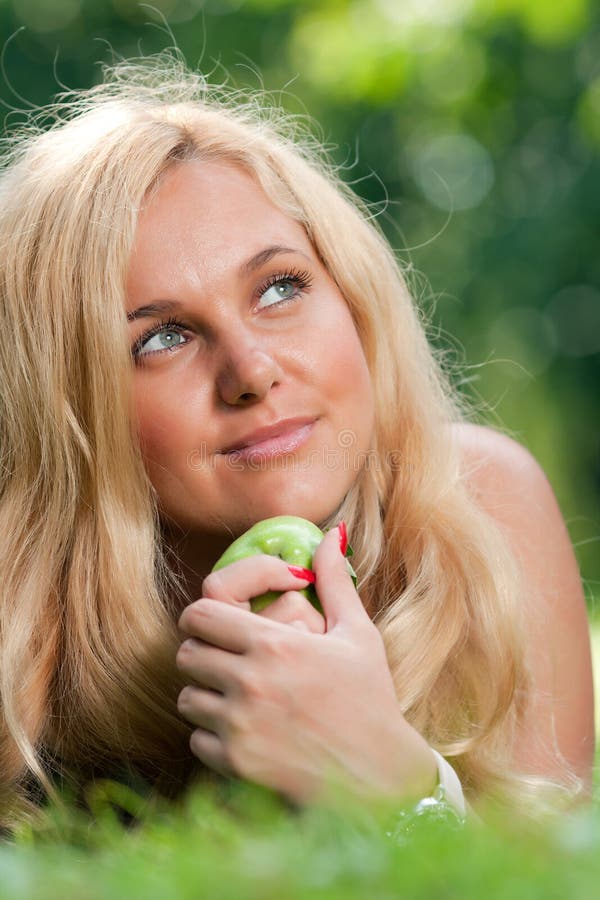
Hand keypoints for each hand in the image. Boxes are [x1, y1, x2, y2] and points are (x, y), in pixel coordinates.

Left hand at [176, 526, 436, 805]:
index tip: (223, 622)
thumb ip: (335, 581)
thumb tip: (331, 536)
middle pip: (186, 653)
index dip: (205, 615)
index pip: (200, 613)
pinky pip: (196, 739)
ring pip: (187, 698)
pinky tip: (245, 730)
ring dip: (206, 694)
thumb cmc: (370, 697)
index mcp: (274, 643)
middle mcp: (249, 680)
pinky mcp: (236, 761)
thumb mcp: (357, 633)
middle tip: (226, 658)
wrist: (378, 774)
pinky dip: (213, 735)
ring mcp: (239, 723)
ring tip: (237, 695)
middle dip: (202, 652)